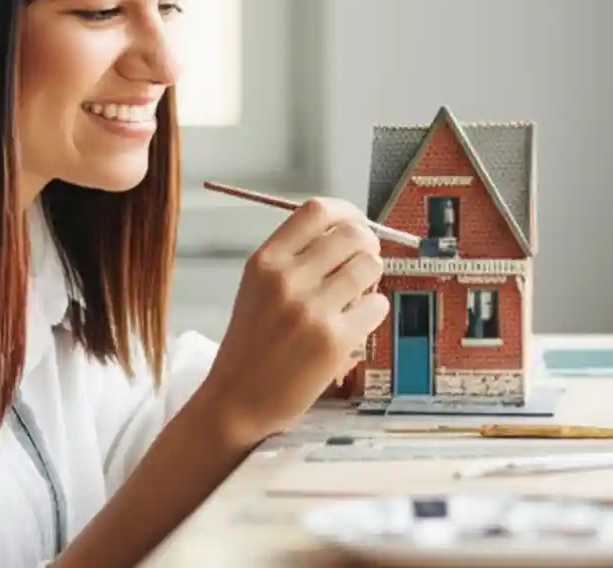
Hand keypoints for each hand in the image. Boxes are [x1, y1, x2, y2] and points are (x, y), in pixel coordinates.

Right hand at [194, 197, 388, 447]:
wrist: (236, 401)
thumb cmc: (251, 346)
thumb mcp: (257, 289)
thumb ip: (293, 260)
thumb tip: (346, 234)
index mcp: (265, 261)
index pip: (316, 210)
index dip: (346, 212)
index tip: (355, 223)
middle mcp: (287, 278)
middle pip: (352, 233)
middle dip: (367, 245)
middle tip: (363, 263)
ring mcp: (311, 309)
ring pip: (370, 266)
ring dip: (371, 279)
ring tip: (357, 296)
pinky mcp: (334, 340)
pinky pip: (376, 305)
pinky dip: (373, 311)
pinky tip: (355, 324)